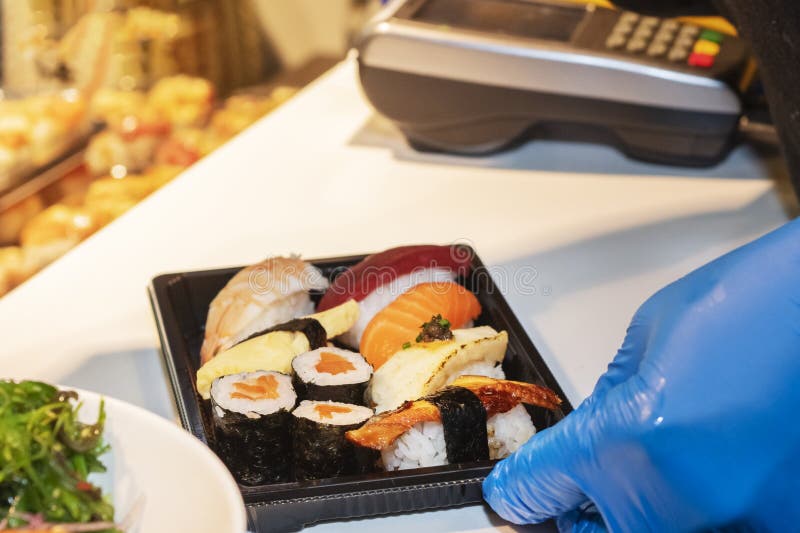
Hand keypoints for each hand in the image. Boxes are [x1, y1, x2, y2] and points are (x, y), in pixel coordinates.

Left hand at [483, 219, 799, 531]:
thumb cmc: (757, 306)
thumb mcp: (648, 341)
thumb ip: (606, 403)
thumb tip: (582, 440)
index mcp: (629, 444)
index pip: (535, 488)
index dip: (516, 489)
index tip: (509, 492)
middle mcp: (678, 505)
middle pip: (585, 532)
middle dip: (571, 506)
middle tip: (569, 484)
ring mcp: (735, 528)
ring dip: (629, 511)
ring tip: (643, 466)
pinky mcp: (778, 526)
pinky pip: (707, 525)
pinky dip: (689, 508)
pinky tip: (695, 472)